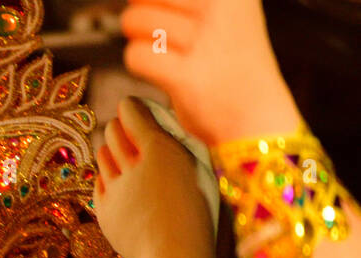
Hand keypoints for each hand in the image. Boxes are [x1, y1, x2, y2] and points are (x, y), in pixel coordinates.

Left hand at [94, 97, 213, 257]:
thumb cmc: (199, 212)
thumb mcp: (200, 168)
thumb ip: (179, 141)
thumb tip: (160, 121)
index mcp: (160, 150)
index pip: (131, 111)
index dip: (131, 108)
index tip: (133, 110)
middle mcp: (132, 165)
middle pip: (111, 131)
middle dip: (119, 128)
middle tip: (129, 133)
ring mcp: (113, 188)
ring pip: (101, 154)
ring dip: (112, 151)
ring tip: (127, 161)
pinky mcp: (102, 208)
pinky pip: (97, 180)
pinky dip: (106, 176)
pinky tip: (121, 183)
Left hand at [121, 0, 302, 145]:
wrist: (256, 115)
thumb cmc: (231, 65)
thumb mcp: (223, 15)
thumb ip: (185, 3)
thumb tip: (135, 0)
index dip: (153, 3)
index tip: (171, 23)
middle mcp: (222, 7)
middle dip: (140, 19)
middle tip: (165, 43)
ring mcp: (206, 41)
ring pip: (133, 21)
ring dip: (139, 42)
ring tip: (166, 57)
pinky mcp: (187, 75)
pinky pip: (136, 55)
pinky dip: (140, 66)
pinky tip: (162, 73)